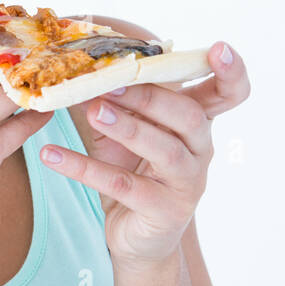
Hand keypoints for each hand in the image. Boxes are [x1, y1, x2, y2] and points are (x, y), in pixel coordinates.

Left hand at [39, 41, 250, 271]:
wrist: (134, 238)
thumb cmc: (133, 173)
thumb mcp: (124, 132)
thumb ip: (114, 100)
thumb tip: (77, 65)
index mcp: (197, 123)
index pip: (228, 94)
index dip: (232, 71)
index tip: (220, 48)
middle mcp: (201, 151)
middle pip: (188, 116)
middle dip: (150, 96)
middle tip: (109, 84)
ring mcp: (187, 183)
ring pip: (164, 149)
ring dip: (127, 127)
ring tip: (93, 111)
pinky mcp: (164, 212)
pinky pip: (122, 185)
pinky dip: (84, 168)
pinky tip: (52, 156)